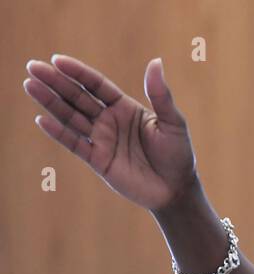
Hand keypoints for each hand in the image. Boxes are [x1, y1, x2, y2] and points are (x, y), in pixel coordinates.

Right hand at [23, 55, 197, 212]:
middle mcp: (109, 121)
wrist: (177, 190)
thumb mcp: (173, 123)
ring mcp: (101, 140)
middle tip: (33, 67)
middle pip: (77, 97)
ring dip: (50, 102)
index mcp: (125, 108)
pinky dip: (59, 132)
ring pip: (71, 117)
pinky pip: (75, 144)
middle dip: (56, 82)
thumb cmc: (178, 155)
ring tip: (30, 85)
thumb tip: (156, 62)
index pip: (96, 85)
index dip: (78, 73)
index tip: (58, 60)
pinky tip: (42, 119)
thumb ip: (161, 95)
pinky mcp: (98, 161)